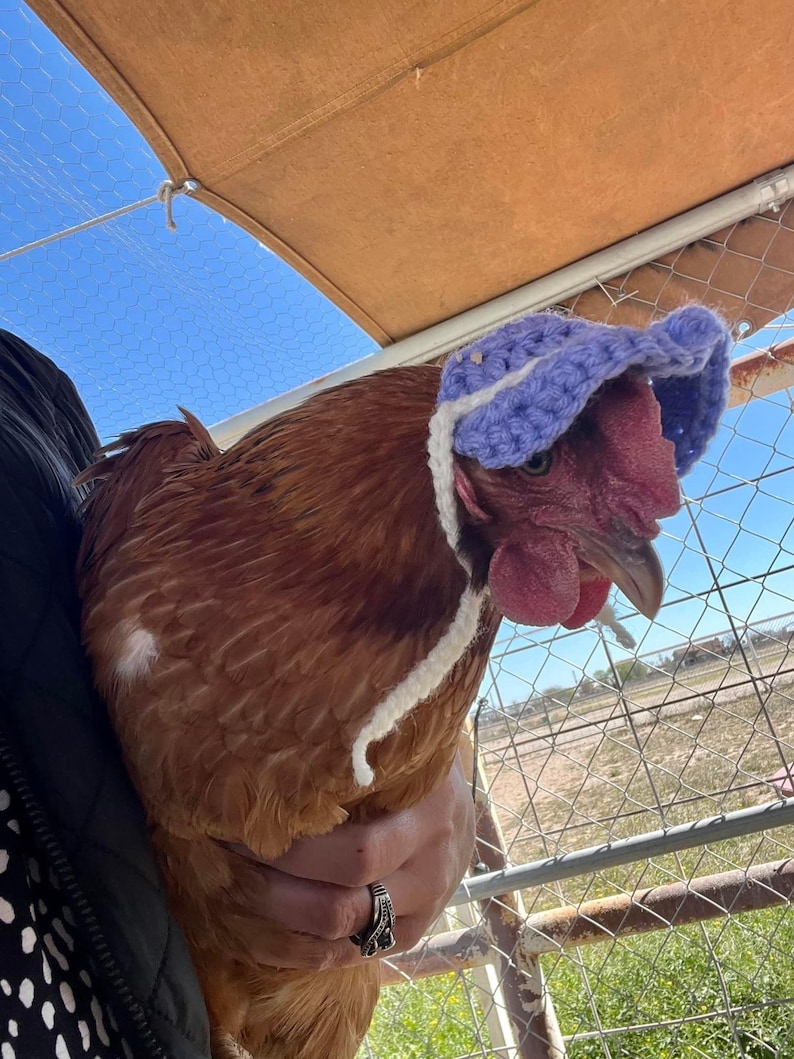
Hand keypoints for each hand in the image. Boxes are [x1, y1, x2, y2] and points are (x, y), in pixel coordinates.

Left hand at [225, 753, 474, 969]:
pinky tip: (258, 925)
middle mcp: (430, 868)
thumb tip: (269, 737)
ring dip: (278, 915)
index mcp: (428, 812)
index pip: (357, 853)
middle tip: (229, 851)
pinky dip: (295, 947)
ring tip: (236, 882)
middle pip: (342, 902)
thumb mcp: (397, 749)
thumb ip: (352, 754)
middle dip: (275, 882)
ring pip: (339, 934)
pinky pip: (343, 958)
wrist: (459, 811)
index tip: (242, 822)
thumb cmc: (411, 767)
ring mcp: (422, 910)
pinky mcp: (408, 938)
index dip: (292, 847)